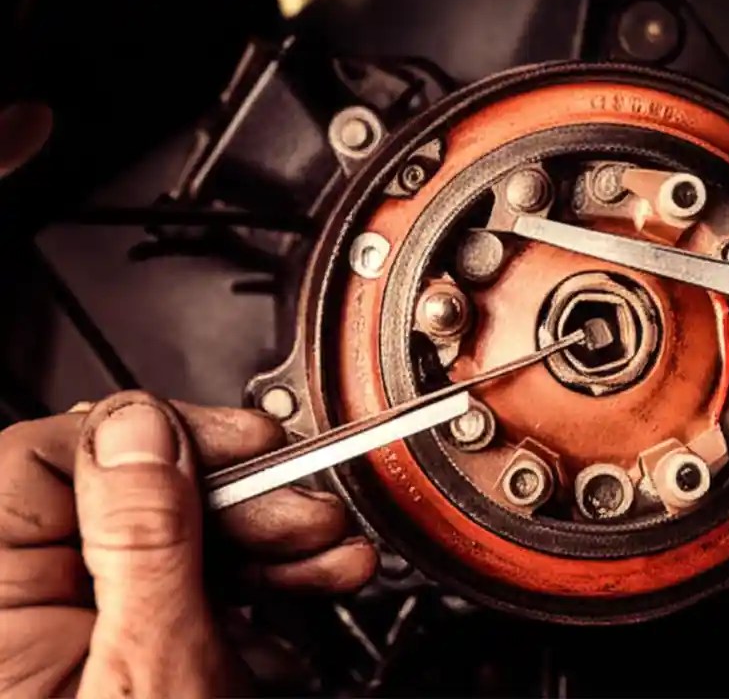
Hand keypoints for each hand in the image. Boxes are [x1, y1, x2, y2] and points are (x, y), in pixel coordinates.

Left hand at [0, 391, 378, 697]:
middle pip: (128, 500)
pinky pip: (187, 599)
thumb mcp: (151, 662)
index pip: (49, 457)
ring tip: (335, 556)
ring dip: (270, 545)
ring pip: (172, 548)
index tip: (245, 444)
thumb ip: (145, 539)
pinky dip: (256, 596)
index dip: (157, 434)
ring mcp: (79, 640)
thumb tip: (142, 424)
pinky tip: (304, 602)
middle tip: (311, 513)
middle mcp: (26, 614)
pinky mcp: (128, 665)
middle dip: (241, 499)